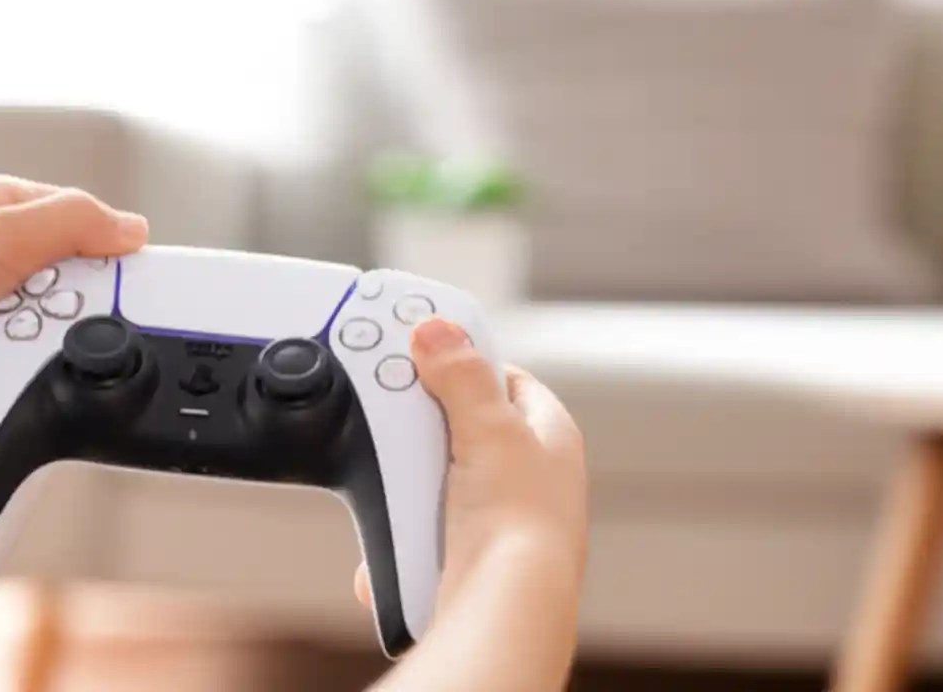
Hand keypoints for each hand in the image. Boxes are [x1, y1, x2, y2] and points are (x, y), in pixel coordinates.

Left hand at [0, 175, 147, 405]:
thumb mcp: (7, 227)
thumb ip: (77, 223)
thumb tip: (131, 228)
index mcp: (4, 210)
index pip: (80, 226)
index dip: (109, 252)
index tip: (130, 276)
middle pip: (70, 284)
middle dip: (74, 303)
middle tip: (69, 309)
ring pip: (46, 329)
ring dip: (41, 338)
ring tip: (24, 335)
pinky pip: (17, 366)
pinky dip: (16, 368)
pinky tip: (7, 364)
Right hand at [355, 318, 586, 674]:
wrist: (505, 611)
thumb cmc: (520, 526)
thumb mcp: (489, 428)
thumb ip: (460, 376)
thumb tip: (438, 331)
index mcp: (552, 437)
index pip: (506, 380)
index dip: (465, 363)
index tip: (423, 353)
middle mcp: (533, 479)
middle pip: (466, 430)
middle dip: (425, 429)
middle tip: (395, 418)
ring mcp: (501, 520)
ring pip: (438, 483)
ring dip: (409, 485)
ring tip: (394, 485)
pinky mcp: (468, 557)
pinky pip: (422, 532)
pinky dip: (400, 534)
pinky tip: (390, 538)